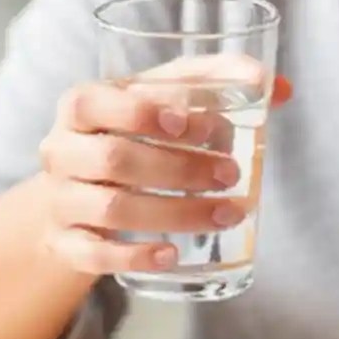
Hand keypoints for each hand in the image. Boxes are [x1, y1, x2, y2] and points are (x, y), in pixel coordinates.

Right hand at [36, 56, 290, 275]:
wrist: (72, 190)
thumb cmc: (125, 133)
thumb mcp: (157, 98)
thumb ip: (212, 83)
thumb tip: (278, 87)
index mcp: (79, 106)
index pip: (98, 104)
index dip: (144, 113)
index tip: (201, 125)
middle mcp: (60, 151)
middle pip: (113, 160)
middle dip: (179, 168)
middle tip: (232, 173)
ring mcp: (60, 199)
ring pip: (111, 209)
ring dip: (176, 213)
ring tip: (227, 213)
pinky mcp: (64, 243)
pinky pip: (94, 254)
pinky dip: (134, 255)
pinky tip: (172, 254)